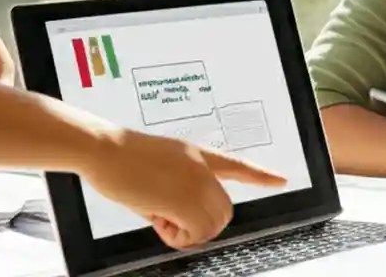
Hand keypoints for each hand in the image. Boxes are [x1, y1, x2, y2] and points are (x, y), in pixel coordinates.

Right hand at [83, 130, 285, 249]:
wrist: (105, 149)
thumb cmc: (121, 159)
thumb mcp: (158, 170)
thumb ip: (176, 189)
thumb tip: (174, 217)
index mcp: (197, 154)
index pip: (236, 165)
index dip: (261, 175)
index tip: (281, 180)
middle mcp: (203, 168)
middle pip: (224, 211)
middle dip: (200, 225)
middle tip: (168, 220)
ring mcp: (196, 182)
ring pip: (211, 225)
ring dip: (187, 232)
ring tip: (160, 218)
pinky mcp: (184, 199)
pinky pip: (193, 233)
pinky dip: (176, 237)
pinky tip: (156, 220)